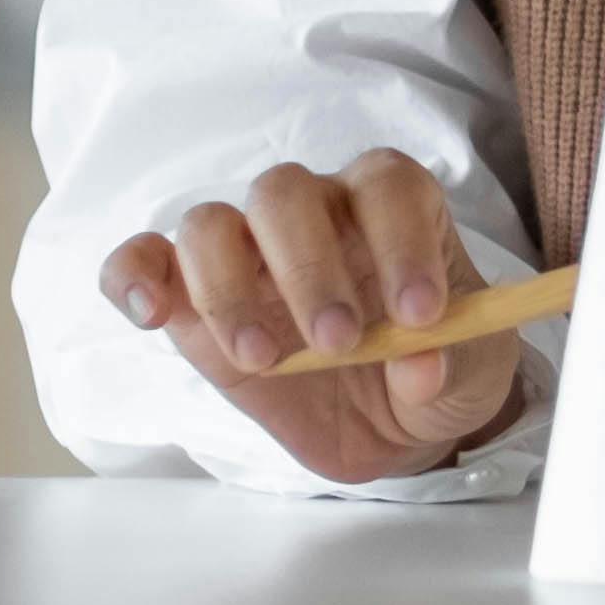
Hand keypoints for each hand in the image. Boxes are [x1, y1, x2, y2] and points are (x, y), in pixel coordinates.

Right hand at [99, 148, 524, 486]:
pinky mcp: (196, 305)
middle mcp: (315, 213)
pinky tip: (149, 314)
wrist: (396, 420)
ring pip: (211, 223)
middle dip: (307, 267)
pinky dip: (133, 275)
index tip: (419, 314)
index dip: (400, 240)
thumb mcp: (471, 372)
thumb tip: (420, 365)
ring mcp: (248, 254)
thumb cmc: (438, 366)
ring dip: (228, 288)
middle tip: (337, 343)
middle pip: (284, 191)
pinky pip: (145, 260)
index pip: (387, 185)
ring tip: (262, 358)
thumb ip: (450, 361)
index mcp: (392, 209)